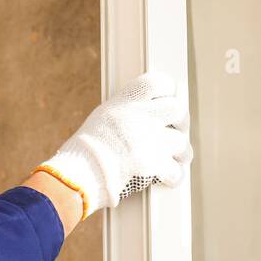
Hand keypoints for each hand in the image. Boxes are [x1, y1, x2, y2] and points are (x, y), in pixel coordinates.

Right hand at [32, 70, 192, 220]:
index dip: (167, 91)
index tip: (167, 100)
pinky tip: (167, 178)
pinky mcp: (154, 163)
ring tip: (175, 159)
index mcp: (125, 102)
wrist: (79, 172)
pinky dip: (173, 176)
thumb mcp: (103, 118)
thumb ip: (126, 113)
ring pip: (181, 141)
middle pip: (177, 109)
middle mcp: (140, 116)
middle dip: (181, 122)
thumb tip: (145, 114)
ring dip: (180, 153)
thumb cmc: (85, 150)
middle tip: (177, 131)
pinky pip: (176, 170)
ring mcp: (149, 139)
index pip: (157, 82)